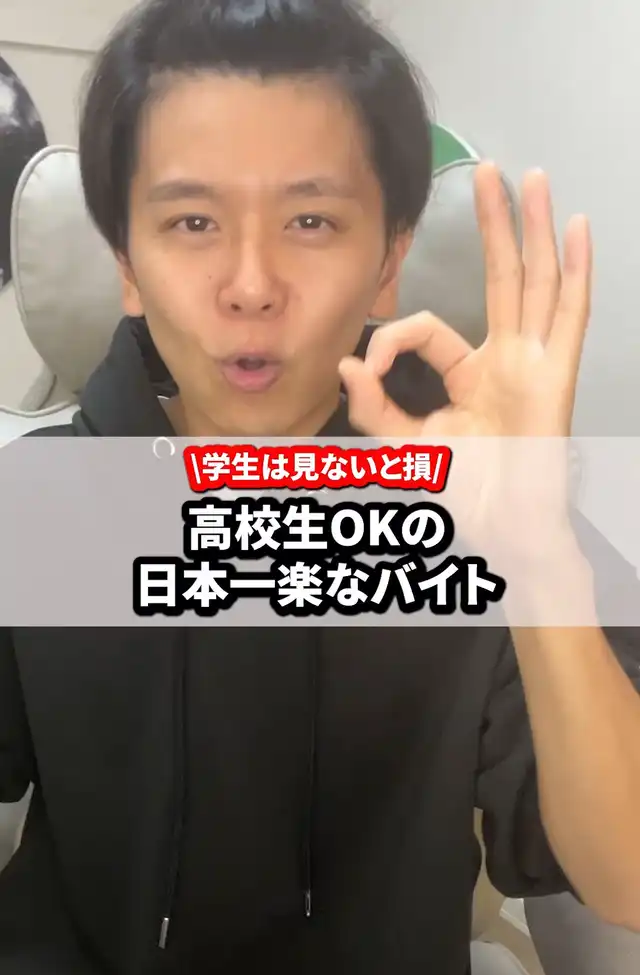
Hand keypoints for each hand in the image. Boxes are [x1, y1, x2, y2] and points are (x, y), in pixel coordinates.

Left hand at [338, 163, 592, 568]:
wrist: (501, 530)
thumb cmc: (463, 495)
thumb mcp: (406, 447)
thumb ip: (374, 407)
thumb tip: (348, 363)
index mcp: (469, 375)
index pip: (428, 329)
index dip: (391, 338)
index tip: (364, 368)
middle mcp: (506, 360)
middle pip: (503, 278)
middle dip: (495, 225)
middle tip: (489, 171)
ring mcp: (536, 364)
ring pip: (538, 283)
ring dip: (536, 230)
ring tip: (535, 179)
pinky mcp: (557, 377)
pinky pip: (570, 317)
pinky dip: (575, 272)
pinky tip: (576, 229)